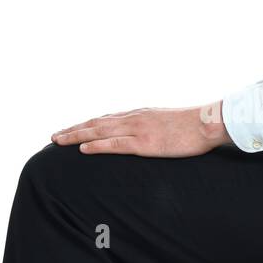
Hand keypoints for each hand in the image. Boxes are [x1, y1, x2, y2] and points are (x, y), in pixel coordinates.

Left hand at [51, 102, 234, 156]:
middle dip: (74, 129)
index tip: (72, 129)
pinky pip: (115, 144)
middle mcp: (133, 118)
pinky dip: (96, 145)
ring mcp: (138, 130)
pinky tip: (82, 148)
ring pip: (99, 131)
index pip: (106, 119)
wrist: (207, 123)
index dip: (86, 125)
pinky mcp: (145, 143)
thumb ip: (154, 128)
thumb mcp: (168, 123)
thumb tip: (149, 136)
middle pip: (96, 123)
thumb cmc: (194, 126)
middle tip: (54, 137)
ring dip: (76, 136)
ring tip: (59, 141)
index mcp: (139, 114)